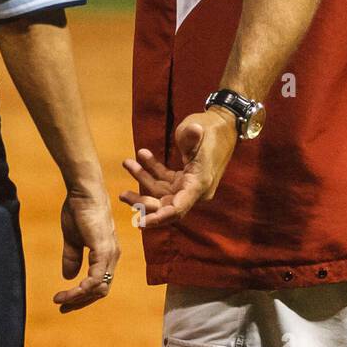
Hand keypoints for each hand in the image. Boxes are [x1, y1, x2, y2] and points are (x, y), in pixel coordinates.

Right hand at [54, 181, 120, 313]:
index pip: (99, 284)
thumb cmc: (78, 210)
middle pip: (100, 291)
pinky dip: (84, 288)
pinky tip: (71, 290)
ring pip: (99, 288)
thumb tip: (68, 277)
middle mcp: (111, 257)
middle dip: (80, 302)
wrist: (83, 191)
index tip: (63, 301)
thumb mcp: (72, 239)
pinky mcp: (104, 250)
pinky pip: (96, 278)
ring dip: (78, 297)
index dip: (82, 296)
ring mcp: (109, 254)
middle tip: (61, 306)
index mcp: (106, 255)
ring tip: (60, 299)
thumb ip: (72, 257)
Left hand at [120, 109, 237, 228]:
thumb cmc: (212, 128)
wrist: (223, 124)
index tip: (141, 222)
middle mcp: (194, 189)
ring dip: (143, 179)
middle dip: (143, 202)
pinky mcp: (184, 177)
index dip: (159, 217)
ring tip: (126, 163)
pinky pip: (164, 179)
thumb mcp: (201, 130)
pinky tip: (141, 155)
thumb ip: (192, 136)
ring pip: (161, 192)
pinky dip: (152, 169)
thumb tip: (195, 129)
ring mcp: (188, 184)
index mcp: (199, 184)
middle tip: (122, 194)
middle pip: (166, 205)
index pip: (178, 209)